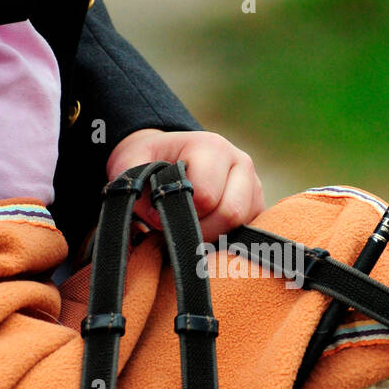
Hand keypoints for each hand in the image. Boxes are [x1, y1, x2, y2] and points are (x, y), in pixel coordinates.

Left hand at [106, 129, 265, 242]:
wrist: (167, 157)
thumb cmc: (149, 162)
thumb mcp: (129, 164)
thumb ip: (134, 184)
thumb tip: (158, 216)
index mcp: (212, 147)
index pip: (205, 196)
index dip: (178, 212)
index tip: (158, 212)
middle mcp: (241, 163)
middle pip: (229, 213)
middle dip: (197, 229)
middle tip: (174, 227)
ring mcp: (254, 186)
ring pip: (242, 227)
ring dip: (211, 237)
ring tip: (188, 229)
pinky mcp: (258, 207)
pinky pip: (248, 234)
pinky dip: (225, 241)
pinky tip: (205, 235)